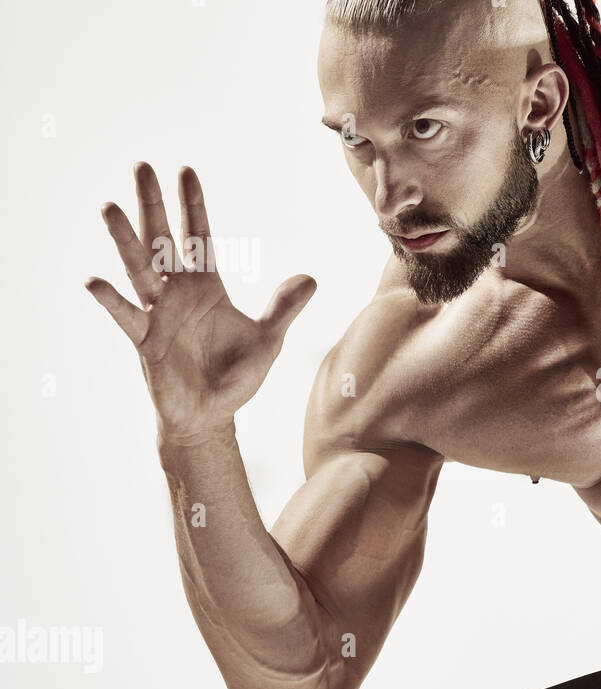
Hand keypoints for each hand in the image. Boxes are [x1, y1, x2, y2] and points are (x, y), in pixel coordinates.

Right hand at [85, 163, 315, 441]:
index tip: (185, 170)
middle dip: (153, 205)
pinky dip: (111, 300)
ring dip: (125, 239)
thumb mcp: (267, 339)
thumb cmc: (235, 376)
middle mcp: (177, 294)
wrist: (211, 416)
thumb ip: (284, 308)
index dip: (193, 205)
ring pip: (139, 269)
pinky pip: (126, 317)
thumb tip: (310, 278)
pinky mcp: (146, 341)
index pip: (199, 237)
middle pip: (163, 240)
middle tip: (141, 166)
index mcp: (206, 287)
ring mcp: (158, 315)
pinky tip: (95, 280)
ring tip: (110, 207)